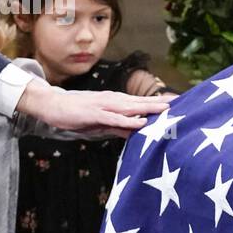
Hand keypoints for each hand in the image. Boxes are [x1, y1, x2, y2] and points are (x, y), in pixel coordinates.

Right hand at [16, 79, 172, 138]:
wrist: (52, 105)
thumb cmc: (75, 114)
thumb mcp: (100, 123)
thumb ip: (118, 127)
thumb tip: (135, 132)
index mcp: (114, 102)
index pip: (139, 102)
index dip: (157, 103)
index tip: (175, 104)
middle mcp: (112, 100)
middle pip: (140, 101)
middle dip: (159, 103)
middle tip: (180, 104)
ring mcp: (103, 105)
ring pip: (131, 107)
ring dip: (148, 108)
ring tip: (166, 110)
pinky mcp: (94, 113)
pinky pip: (114, 118)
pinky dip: (128, 120)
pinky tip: (140, 122)